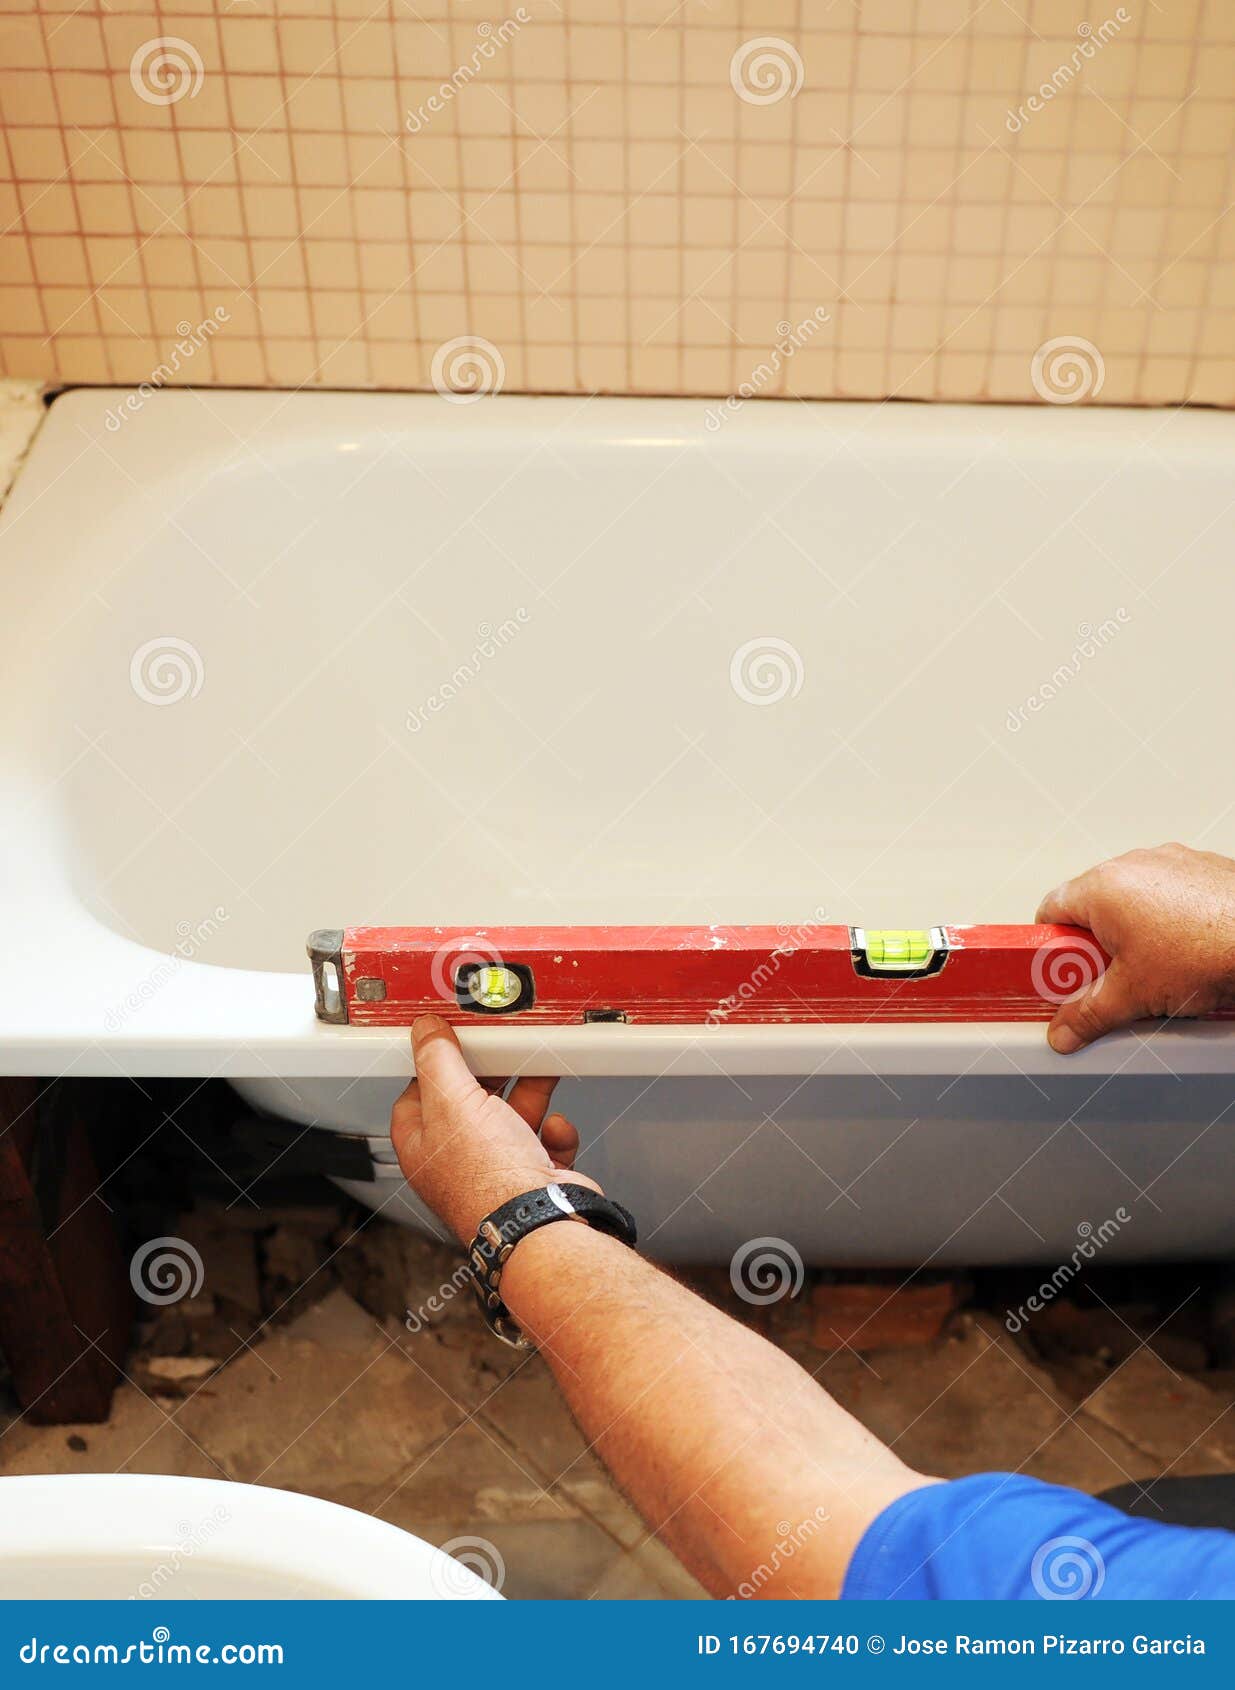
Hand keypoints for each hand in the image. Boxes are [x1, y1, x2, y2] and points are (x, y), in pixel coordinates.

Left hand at [390, 1014, 602, 1242]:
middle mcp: (458, 1160)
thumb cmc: (489, 1178)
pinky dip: (554, 1130)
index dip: (434, 1063)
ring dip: (531, 1093)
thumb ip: (437, 1059)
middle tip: (506, 1045)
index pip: (418, 1093)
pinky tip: (555, 1128)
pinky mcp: (536, 1176)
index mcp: (425, 1145)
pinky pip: (545, 1140)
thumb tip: (424, 1028)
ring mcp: (499, 1169)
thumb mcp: (453, 1101)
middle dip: (494, 1073)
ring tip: (543, 1069)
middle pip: (471, 1099)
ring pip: (514, 1115)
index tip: (453, 1036)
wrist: (543, 1222)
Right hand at [1036, 842, 1234, 1052]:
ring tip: (1155, 966)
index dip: (1051, 948)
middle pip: (1090, 906)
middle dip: (1096, 945)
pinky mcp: (1200, 867)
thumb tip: (1066, 1028)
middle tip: (1113, 977)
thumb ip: (1088, 1014)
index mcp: (1102, 887)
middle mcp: (1132, 864)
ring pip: (1129, 900)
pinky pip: (1166, 893)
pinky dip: (1167, 919)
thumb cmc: (1210, 952)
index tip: (1064, 973)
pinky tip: (1184, 950)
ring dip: (1131, 931)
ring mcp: (1169, 861)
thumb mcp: (1133, 995)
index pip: (1050, 912)